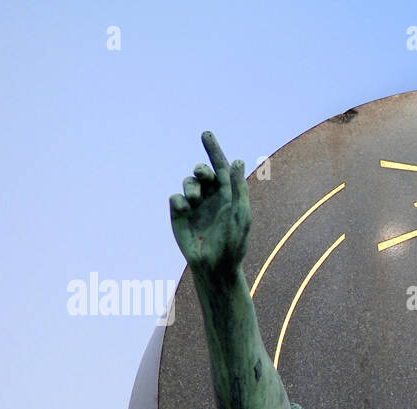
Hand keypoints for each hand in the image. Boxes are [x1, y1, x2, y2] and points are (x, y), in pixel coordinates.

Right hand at [169, 131, 250, 276]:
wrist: (215, 266)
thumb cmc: (233, 242)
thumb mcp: (240, 214)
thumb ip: (238, 187)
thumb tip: (236, 161)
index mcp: (228, 195)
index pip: (221, 168)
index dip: (214, 150)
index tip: (206, 134)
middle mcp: (211, 197)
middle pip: (202, 172)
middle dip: (201, 170)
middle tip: (203, 175)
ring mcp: (195, 206)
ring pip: (188, 183)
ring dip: (191, 186)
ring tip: (195, 200)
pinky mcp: (180, 215)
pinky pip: (175, 198)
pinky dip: (179, 200)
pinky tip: (185, 209)